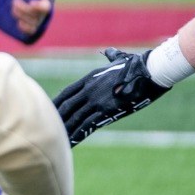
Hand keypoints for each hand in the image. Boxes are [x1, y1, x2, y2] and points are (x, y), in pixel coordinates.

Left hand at [12, 0, 53, 37]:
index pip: (46, 6)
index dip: (40, 7)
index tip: (31, 3)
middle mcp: (39, 8)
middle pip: (38, 16)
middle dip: (26, 11)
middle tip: (14, 1)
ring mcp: (32, 16)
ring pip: (33, 24)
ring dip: (24, 18)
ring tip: (12, 9)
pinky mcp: (24, 22)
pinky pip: (30, 32)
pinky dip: (26, 30)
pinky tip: (18, 24)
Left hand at [53, 47, 169, 145]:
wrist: (147, 72)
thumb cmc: (136, 65)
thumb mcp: (118, 59)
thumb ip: (110, 56)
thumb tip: (109, 52)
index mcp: (89, 79)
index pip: (67, 93)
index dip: (57, 102)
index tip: (49, 109)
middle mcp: (88, 90)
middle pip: (66, 106)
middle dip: (57, 117)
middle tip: (46, 127)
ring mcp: (96, 101)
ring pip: (74, 117)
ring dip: (65, 128)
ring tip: (56, 138)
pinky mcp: (106, 110)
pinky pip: (87, 124)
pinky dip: (77, 133)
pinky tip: (71, 141)